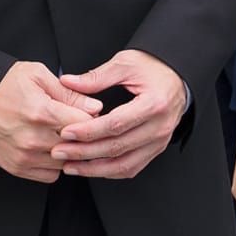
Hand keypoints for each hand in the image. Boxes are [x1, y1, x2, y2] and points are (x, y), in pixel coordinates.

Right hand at [0, 61, 103, 183]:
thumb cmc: (4, 84)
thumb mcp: (38, 75)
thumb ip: (69, 93)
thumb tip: (95, 107)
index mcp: (42, 112)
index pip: (84, 123)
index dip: (91, 117)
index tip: (89, 113)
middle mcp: (34, 138)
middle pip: (77, 145)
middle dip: (82, 135)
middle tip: (76, 123)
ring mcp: (25, 156)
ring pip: (65, 162)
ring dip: (67, 151)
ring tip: (58, 135)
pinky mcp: (17, 167)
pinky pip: (50, 175)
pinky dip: (53, 164)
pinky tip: (47, 147)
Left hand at [54, 50, 187, 179]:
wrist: (177, 76)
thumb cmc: (153, 67)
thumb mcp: (125, 63)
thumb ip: (96, 77)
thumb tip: (67, 82)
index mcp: (154, 104)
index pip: (116, 124)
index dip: (88, 131)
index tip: (66, 132)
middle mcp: (159, 127)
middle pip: (117, 147)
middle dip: (84, 153)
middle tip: (59, 152)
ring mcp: (159, 141)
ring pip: (124, 165)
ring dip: (94, 168)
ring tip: (69, 166)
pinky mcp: (156, 148)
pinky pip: (132, 167)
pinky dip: (109, 171)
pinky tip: (91, 168)